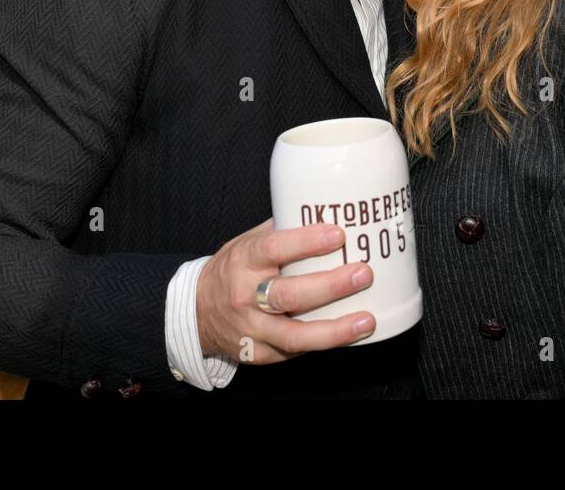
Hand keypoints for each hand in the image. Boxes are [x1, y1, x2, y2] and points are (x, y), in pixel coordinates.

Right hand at [196, 218, 375, 364]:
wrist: (198, 311)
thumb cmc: (233, 270)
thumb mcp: (249, 242)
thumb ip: (284, 229)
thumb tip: (327, 210)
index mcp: (244, 260)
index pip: (273, 248)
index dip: (306, 242)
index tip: (338, 234)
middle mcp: (245, 296)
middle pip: (288, 294)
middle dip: (330, 286)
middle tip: (363, 273)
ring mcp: (251, 329)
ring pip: (294, 335)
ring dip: (335, 329)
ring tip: (367, 321)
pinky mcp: (259, 353)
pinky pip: (295, 351)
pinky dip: (324, 344)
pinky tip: (349, 335)